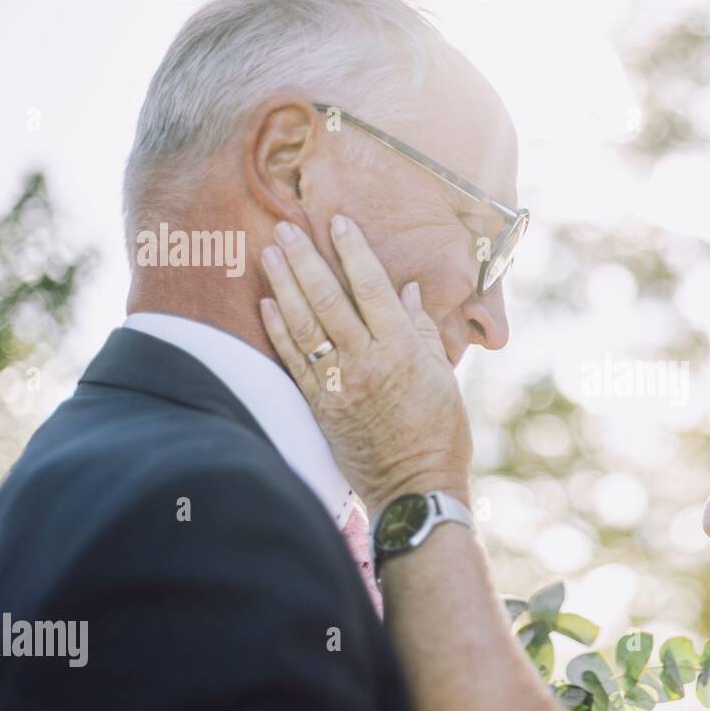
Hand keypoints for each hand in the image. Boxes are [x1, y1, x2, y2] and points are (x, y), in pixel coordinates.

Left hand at [258, 216, 471, 513]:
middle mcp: (365, 362)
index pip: (372, 288)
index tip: (339, 222)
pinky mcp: (320, 406)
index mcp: (401, 350)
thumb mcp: (443, 377)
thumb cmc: (441, 433)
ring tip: (269, 253)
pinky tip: (266, 303)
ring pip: (303, 324)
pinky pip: (292, 360)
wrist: (415, 488)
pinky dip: (278, 330)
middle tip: (285, 227)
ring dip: (283, 285)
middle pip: (327, 299)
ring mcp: (337, 384)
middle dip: (305, 259)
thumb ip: (420, 330)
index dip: (353, 252)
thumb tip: (406, 291)